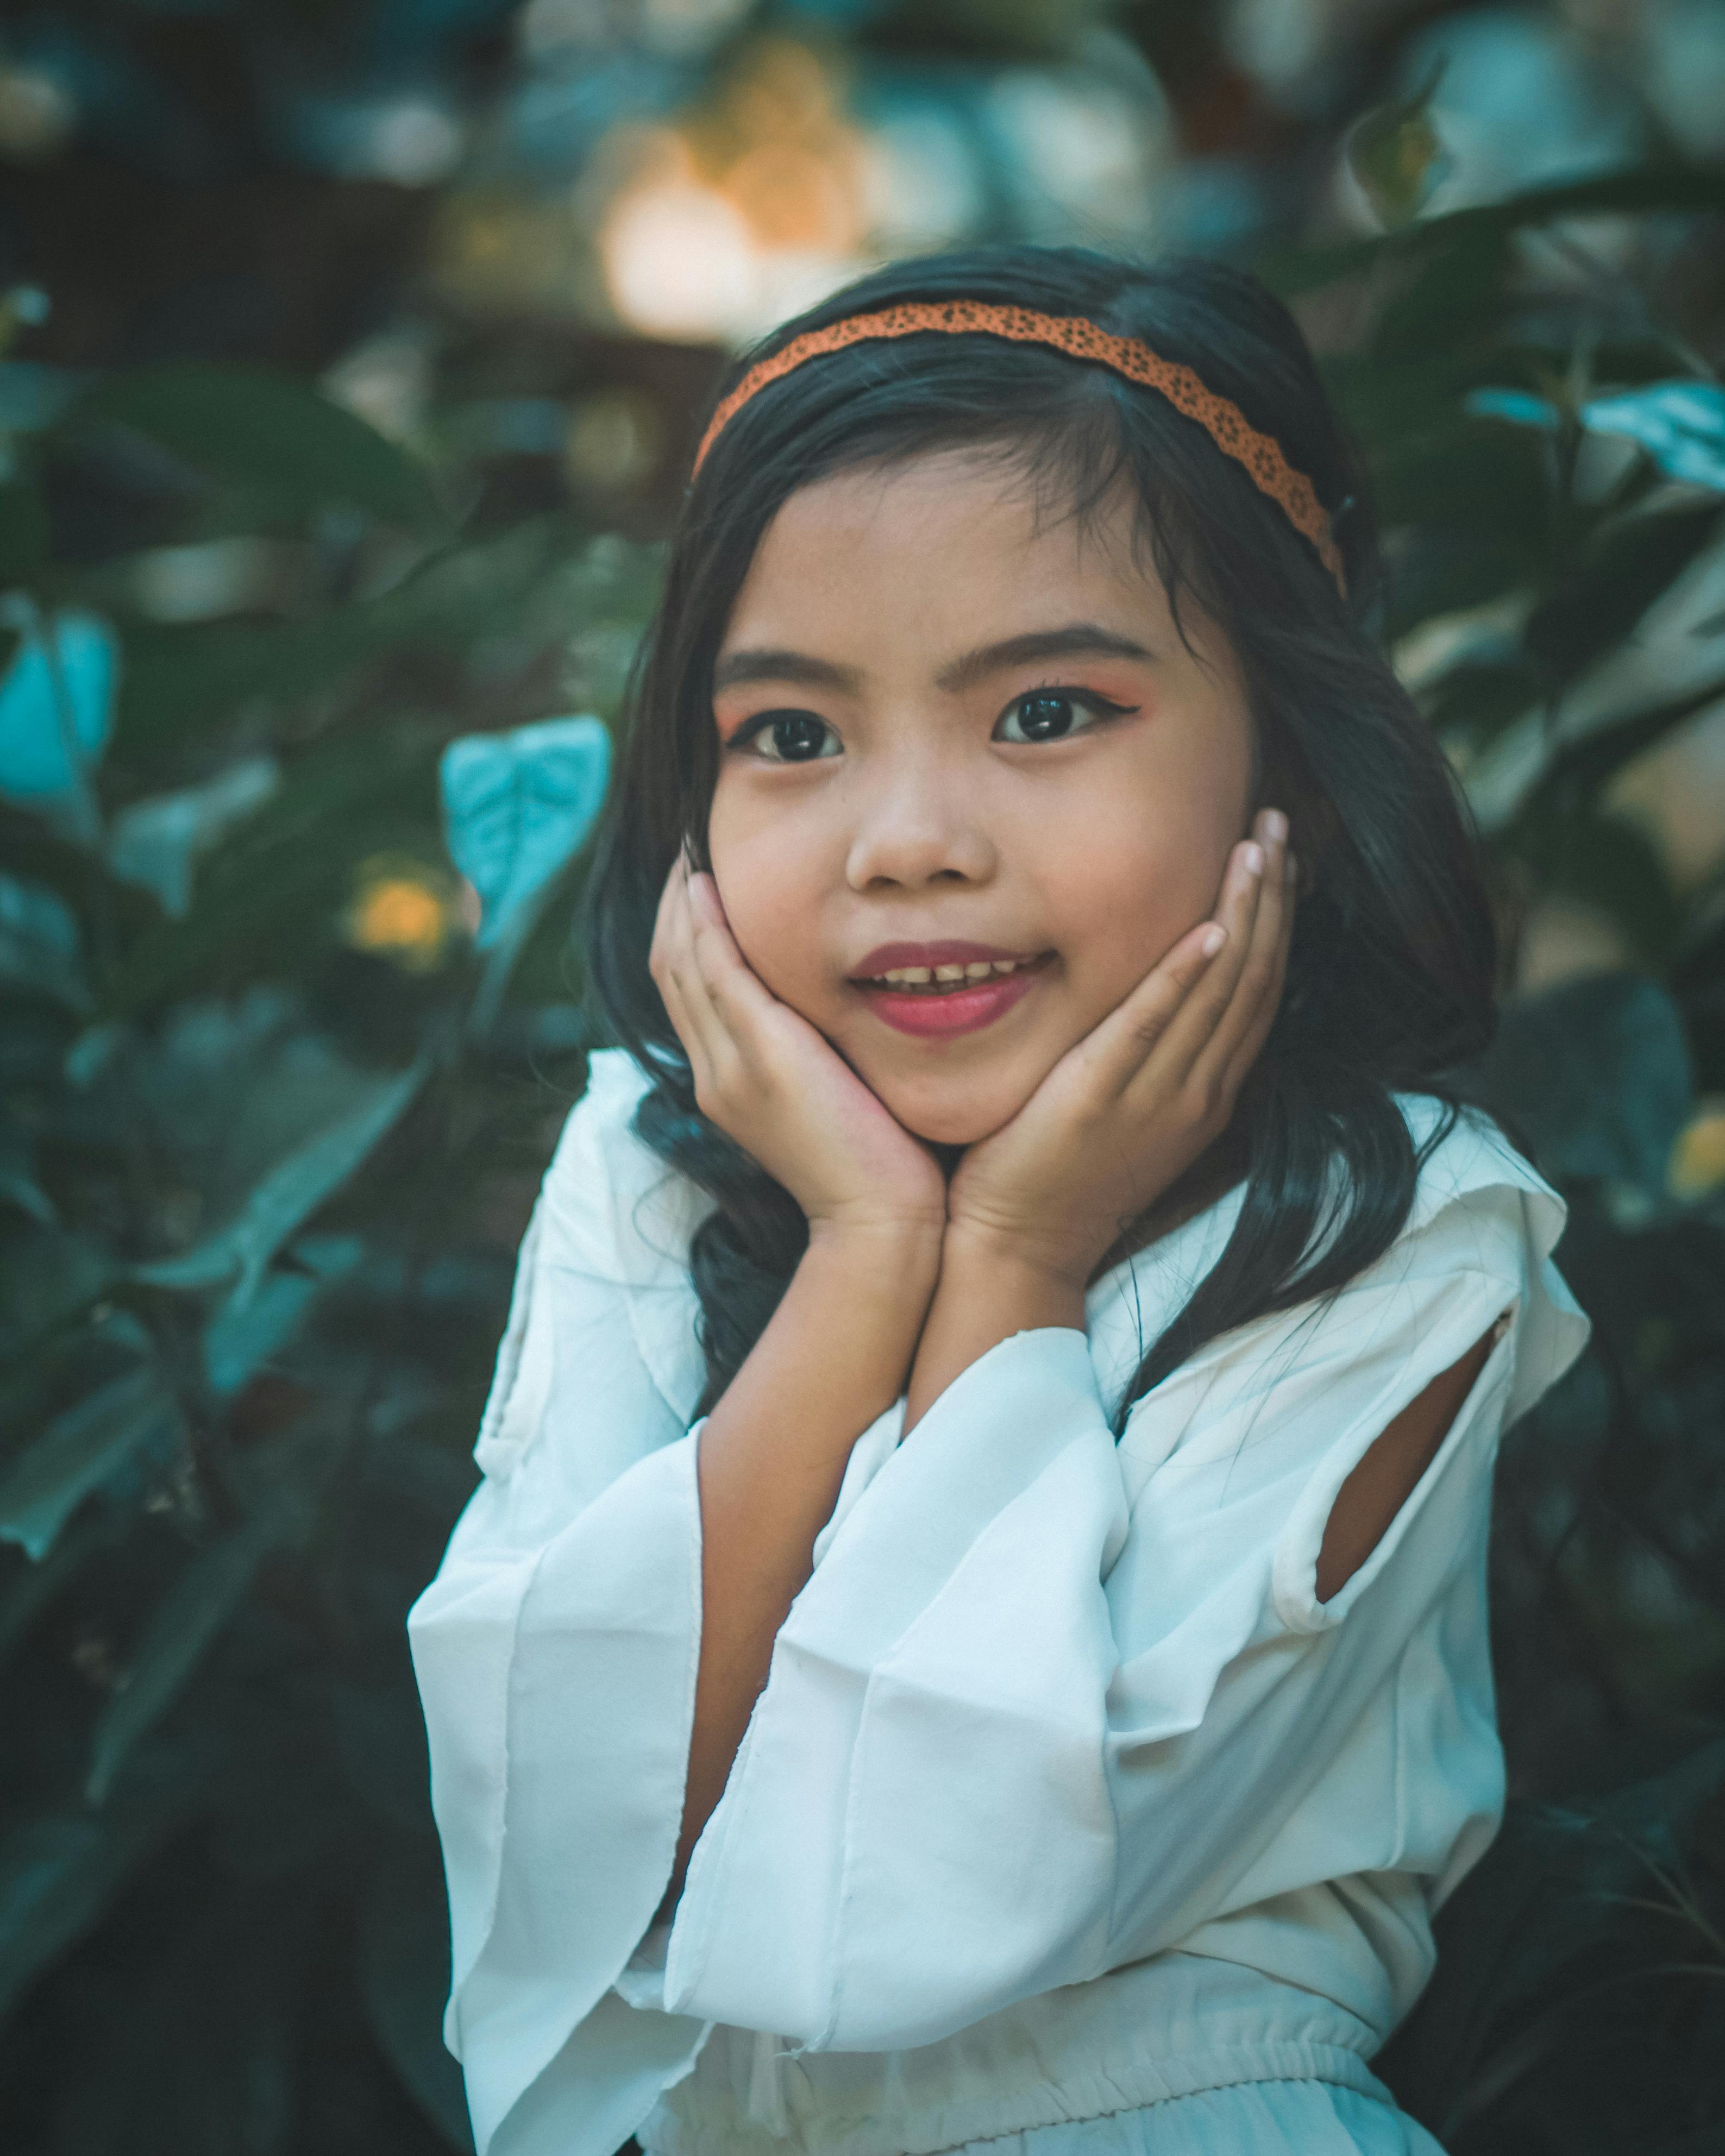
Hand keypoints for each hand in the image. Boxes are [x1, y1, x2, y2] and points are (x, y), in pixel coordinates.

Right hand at [649, 852, 946, 1245]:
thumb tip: (830, 1014)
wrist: (882, 1225)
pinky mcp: (761, 1056)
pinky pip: (715, 974)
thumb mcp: (835, 1099)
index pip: (686, 990)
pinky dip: (706, 925)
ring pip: (682, 964)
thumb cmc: (881, 1167)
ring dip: (680, 901)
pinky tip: (707, 883)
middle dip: (672, 903)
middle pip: (670, 969)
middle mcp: (714, 1072)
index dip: (683, 930)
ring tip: (691, 847)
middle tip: (687, 846)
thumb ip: (817, 1055)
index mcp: (726, 1083)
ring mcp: (730, 1066)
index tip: (699, 880)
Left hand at [944, 808, 1294, 1288]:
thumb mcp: (1127, 1105)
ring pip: (1220, 993)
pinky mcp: (1101, 1096)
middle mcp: (1197, 1090)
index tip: (1281, 853)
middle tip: (1278, 822)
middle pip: (1253, 977)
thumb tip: (1159, 984)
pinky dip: (1184, 977)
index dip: (1276, 917)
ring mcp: (1156, 1096)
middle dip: (1272, 896)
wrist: (1020, 1244)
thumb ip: (1152, 1051)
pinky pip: (1153, 1028)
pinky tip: (1207, 929)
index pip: (1258, 989)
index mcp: (1206, 1090)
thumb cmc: (1059, 1169)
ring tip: (1258, 847)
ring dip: (1244, 915)